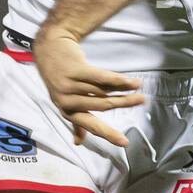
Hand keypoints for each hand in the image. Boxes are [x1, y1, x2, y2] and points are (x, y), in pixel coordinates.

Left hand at [33, 28, 144, 147]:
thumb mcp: (64, 101)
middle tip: (142, 102)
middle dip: (124, 104)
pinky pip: (102, 78)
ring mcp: (69, 85)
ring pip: (103, 90)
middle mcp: (66, 101)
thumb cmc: (60, 78)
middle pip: (102, 105)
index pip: (91, 125)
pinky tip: (132, 82)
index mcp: (67, 111)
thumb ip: (74, 120)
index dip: (108, 134)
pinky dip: (119, 80)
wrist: (49, 48)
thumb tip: (78, 143)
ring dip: (124, 89)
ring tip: (139, 88)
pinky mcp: (75, 70)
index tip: (124, 142)